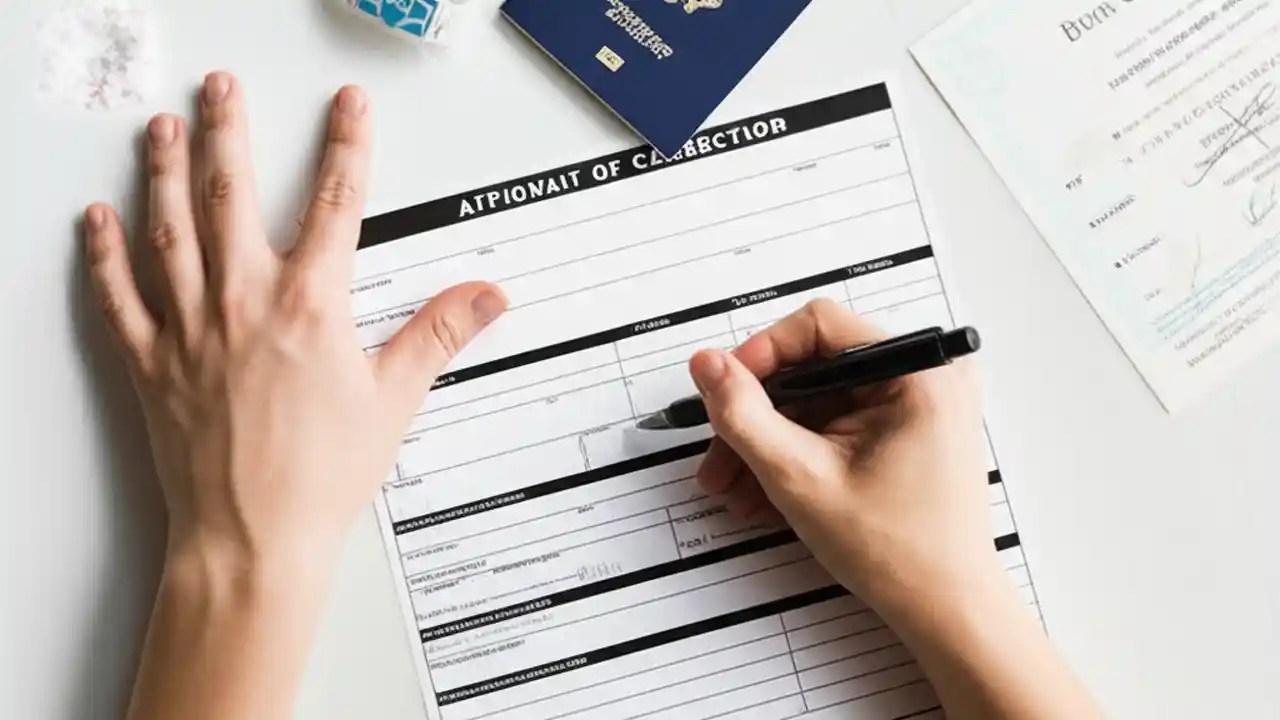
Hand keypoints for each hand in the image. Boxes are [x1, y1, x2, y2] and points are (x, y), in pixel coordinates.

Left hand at [85, 72, 506, 719]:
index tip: (347, 110)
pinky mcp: (153, 363)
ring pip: (171, 231)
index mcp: (310, 308)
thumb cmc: (318, 477)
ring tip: (163, 129)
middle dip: (230, 132)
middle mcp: (244, 306)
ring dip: (165, 172)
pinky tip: (100, 221)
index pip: (334, 206)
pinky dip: (105, 256)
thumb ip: (439, 335)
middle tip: (222, 90)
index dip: (346, 147)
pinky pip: (119, 298)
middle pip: (233, 197)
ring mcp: (192, 330)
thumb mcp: (394, 400)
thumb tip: (484, 297)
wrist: (252, 537)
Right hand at [690, 301, 1101, 718]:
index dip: (760, 354)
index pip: (819, 325)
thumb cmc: (901, 554)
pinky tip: (765, 490)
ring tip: (735, 485)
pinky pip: (836, 425)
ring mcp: (917, 407)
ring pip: (817, 402)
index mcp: (918, 374)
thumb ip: (744, 415)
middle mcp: (925, 379)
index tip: (724, 389)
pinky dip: (797, 454)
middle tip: (719, 452)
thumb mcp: (801, 478)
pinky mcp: (905, 432)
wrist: (946, 612)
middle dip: (756, 416)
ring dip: (768, 442)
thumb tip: (708, 366)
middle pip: (813, 368)